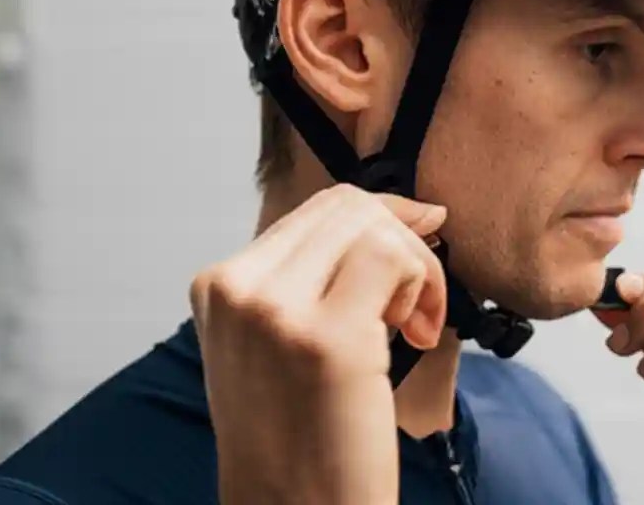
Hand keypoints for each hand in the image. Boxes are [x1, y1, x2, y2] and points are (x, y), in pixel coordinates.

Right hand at [188, 184, 447, 504]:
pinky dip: (424, 288)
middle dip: (404, 245)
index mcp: (219, 285)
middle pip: (350, 208)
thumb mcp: (286, 340)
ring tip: (413, 329)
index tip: (411, 263)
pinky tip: (416, 337)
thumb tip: (415, 211)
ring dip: (417, 271)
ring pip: (373, 227)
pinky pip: (394, 259)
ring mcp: (274, 310)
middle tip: (417, 311)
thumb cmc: (304, 436)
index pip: (319, 209)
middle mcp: (236, 289)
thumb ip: (324, 273)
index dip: (383, 223)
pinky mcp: (325, 336)